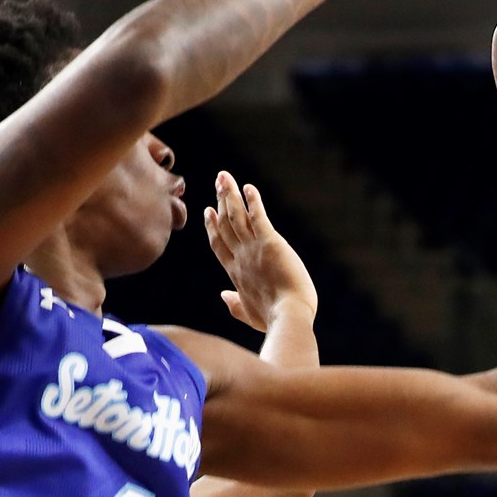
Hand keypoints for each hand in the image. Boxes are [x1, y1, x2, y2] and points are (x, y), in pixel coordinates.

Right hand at [204, 171, 317, 331]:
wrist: (288, 318)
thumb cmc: (272, 320)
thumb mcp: (249, 314)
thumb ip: (234, 304)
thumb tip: (223, 295)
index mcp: (235, 273)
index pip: (219, 244)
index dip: (212, 226)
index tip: (208, 211)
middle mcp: (240, 257)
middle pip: (225, 223)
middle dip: (220, 200)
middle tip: (218, 181)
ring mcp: (253, 249)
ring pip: (236, 216)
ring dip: (230, 194)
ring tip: (224, 176)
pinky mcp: (271, 243)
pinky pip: (259, 217)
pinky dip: (253, 201)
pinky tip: (248, 187)